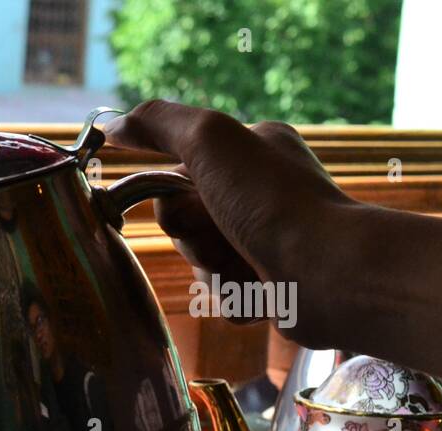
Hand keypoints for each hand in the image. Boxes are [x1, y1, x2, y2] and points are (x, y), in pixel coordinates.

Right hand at [105, 100, 354, 346]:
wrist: (327, 273)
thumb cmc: (271, 202)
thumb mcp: (209, 140)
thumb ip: (158, 123)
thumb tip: (114, 124)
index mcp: (251, 151)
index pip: (176, 175)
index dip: (169, 197)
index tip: (189, 202)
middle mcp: (260, 192)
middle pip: (183, 225)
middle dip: (194, 240)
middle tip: (224, 236)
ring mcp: (266, 240)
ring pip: (201, 264)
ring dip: (214, 271)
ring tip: (250, 266)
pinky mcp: (270, 284)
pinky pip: (224, 296)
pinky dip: (235, 296)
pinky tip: (263, 290)